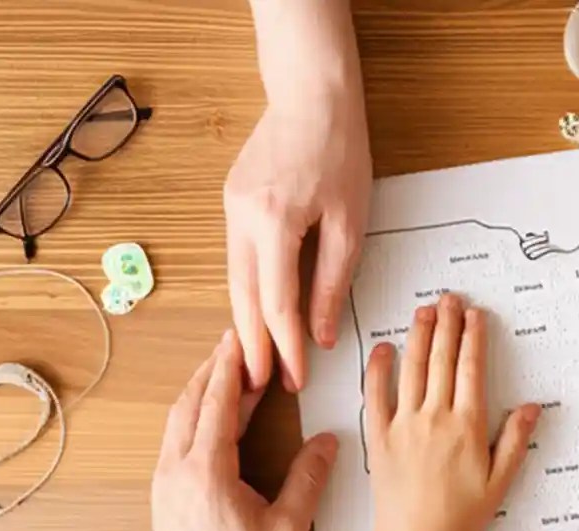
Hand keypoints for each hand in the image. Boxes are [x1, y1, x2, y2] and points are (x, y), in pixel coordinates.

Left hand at [151, 330, 339, 530]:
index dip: (233, 367)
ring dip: (200, 388)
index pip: (218, 403)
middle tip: (234, 341)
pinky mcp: (164, 493)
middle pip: (191, 401)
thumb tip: (326, 443)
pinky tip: (208, 415)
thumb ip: (307, 480)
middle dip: (213, 367)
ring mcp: (166, 480)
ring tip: (222, 368)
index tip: (244, 340)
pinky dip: (192, 413)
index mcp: (207, 471)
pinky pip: (175, 437)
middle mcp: (177, 468)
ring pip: (178, 418)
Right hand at [224, 5, 371, 391]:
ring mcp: (228, 208)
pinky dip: (246, 291)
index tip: (296, 378)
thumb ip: (333, 280)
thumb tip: (322, 333)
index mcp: (274, 221)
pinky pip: (236, 260)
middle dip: (254, 348)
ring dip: (246, 323)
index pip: (276, 304)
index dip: (286, 347)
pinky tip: (257, 314)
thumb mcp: (350, 221)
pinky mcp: (230, 202)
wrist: (311, 95)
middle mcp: (241, 218)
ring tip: (259, 362)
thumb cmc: (339, 150)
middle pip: (243, 300)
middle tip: (264, 388)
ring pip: (234, 282)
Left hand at [362, 294, 540, 530]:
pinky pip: (376, 395)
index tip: (475, 315)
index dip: (473, 337)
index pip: (471, 369)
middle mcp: (435, 418)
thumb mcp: (499, 481)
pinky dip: (379, 369)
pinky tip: (383, 348)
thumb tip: (533, 406)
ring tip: (425, 310)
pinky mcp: (379, 437)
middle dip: (448, 324)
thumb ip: (515, 440)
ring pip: (412, 369)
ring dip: (419, 335)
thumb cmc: (460, 517)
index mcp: (467, 426)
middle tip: (450, 298)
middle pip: (442, 360)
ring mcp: (403, 425)